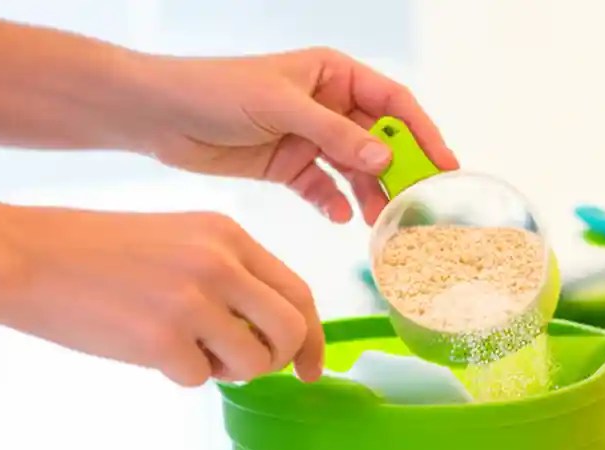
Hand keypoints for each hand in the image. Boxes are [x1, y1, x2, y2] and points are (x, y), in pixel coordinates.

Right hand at [2, 208, 323, 385]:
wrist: (29, 258)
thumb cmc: (101, 254)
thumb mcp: (181, 240)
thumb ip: (232, 276)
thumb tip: (275, 333)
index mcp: (229, 236)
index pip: (299, 293)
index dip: (314, 337)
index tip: (314, 367)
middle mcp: (220, 264)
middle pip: (290, 332)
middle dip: (278, 361)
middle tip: (245, 367)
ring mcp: (193, 301)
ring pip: (253, 363)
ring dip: (228, 372)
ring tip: (187, 350)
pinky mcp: (163, 339)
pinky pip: (200, 379)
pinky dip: (180, 375)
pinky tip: (148, 348)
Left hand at [141, 49, 457, 224]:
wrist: (159, 115)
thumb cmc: (216, 91)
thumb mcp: (283, 107)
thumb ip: (337, 134)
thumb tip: (387, 159)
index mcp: (333, 74)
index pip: (393, 103)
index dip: (423, 133)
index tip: (445, 166)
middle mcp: (328, 104)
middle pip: (380, 141)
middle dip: (399, 172)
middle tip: (417, 204)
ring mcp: (309, 137)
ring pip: (354, 170)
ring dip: (368, 193)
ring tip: (378, 221)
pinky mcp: (288, 166)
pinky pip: (323, 188)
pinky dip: (333, 203)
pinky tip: (340, 218)